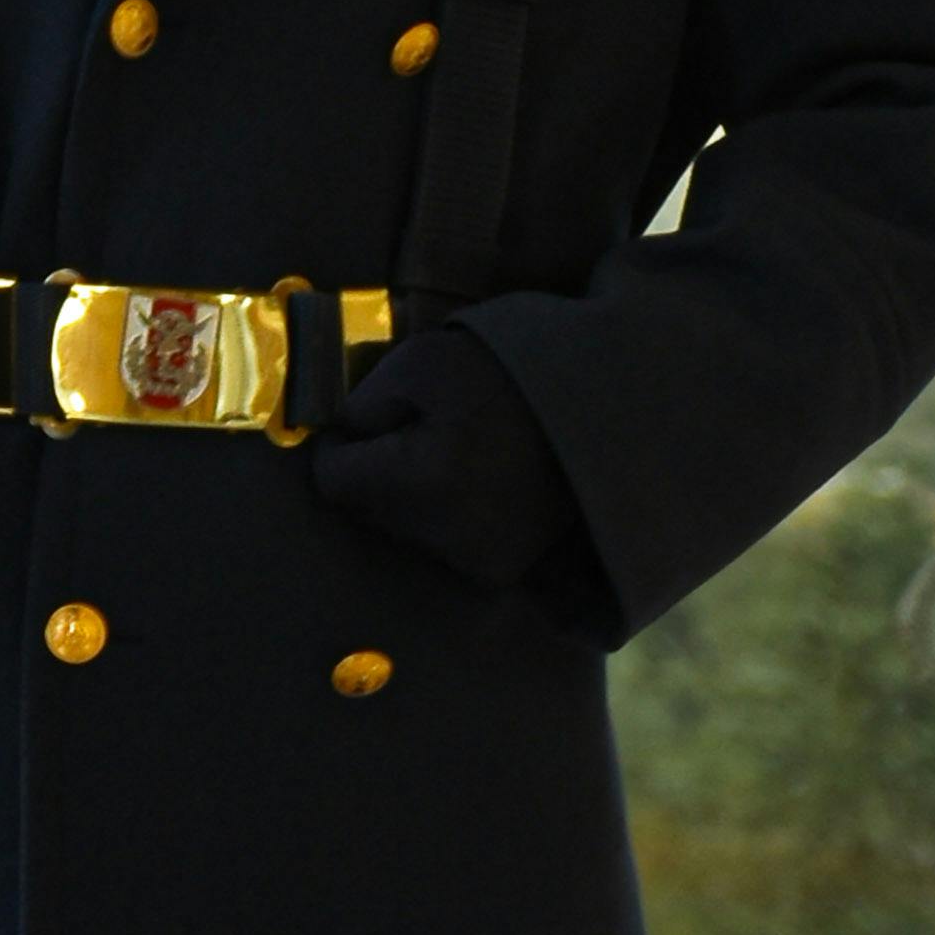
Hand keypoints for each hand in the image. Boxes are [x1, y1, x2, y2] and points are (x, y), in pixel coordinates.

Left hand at [305, 321, 571, 600]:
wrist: (601, 408)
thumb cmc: (508, 374)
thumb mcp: (423, 363)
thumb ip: (365, 404)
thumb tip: (341, 439)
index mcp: (421, 481)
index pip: (333, 480)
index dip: (340, 445)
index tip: (366, 421)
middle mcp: (445, 537)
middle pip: (368, 510)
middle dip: (377, 471)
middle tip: (421, 427)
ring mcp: (476, 562)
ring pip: (404, 530)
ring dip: (413, 495)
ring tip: (458, 449)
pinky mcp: (502, 572)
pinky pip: (444, 545)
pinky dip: (448, 515)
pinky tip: (478, 480)